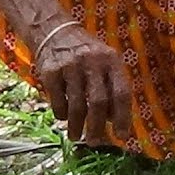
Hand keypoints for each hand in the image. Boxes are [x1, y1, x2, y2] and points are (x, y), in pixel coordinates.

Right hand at [34, 23, 132, 144]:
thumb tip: (114, 121)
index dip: (123, 117)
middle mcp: (93, 62)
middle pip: (99, 102)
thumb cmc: (86, 53)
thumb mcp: (105, 62)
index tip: (122, 136)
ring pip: (76, 105)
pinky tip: (63, 118)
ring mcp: (71, 66)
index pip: (121, 92)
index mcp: (112, 61)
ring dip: (76, 125)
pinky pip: (57, 101)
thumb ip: (112, 87)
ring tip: (76, 137)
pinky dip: (61, 114)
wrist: (54, 32)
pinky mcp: (50, 71)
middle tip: (95, 142)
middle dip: (97, 127)